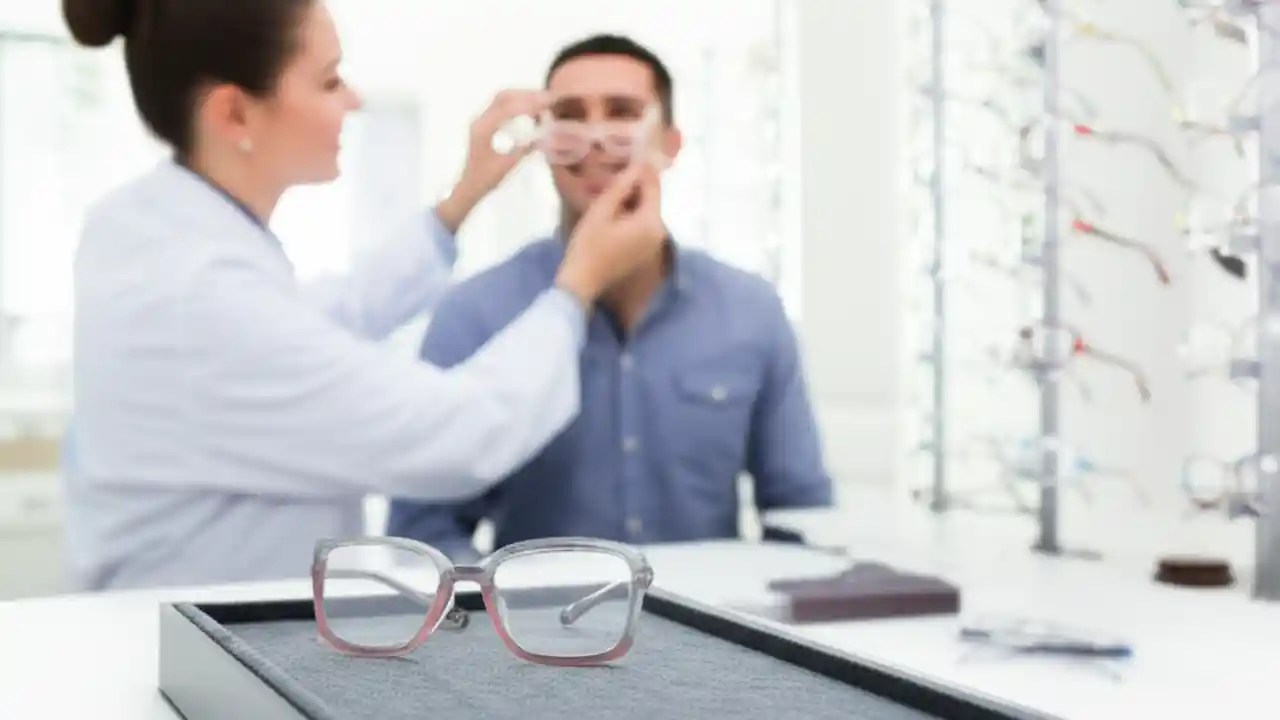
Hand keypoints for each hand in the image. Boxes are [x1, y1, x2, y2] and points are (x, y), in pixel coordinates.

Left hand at [435, 90, 551, 231]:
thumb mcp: (508, 165)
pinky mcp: (484, 124)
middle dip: (527, 94)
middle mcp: (480, 120)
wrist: (468, 187)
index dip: (530, 103)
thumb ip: (524, 148)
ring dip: (522, 97)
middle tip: (548, 98)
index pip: (508, 108)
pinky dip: (517, 105)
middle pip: (504, 97)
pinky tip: (530, 111)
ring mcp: (481, 120)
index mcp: (483, 129)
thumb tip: (543, 134)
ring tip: (542, 101)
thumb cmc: (486, 180)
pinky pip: (501, 107)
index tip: (548, 102)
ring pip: (502, 99)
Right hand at [555, 160, 665, 306]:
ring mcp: (653, 244)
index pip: (653, 186)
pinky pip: (642, 224)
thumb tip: (637, 165)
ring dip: (633, 198)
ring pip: (646, 211)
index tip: (633, 151)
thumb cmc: (588, 245)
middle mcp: (658, 233)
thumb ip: (621, 186)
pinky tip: (614, 208)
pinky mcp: (644, 250)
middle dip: (637, 184)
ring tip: (613, 185)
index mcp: (651, 222)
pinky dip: (631, 213)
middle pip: (651, 199)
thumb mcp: (602, 210)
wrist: (582, 281)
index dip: (643, 169)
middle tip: (619, 168)